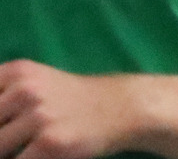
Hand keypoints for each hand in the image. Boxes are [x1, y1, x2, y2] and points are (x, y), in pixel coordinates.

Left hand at [0, 61, 134, 158]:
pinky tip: (35, 154)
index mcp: (16, 72)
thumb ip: (1, 94)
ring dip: (9, 150)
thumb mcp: (33, 81)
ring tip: (28, 145)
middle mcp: (26, 90)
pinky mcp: (50, 144)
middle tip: (15, 137)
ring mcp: (39, 117)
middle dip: (0, 136)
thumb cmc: (69, 99)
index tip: (3, 124)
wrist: (121, 107)